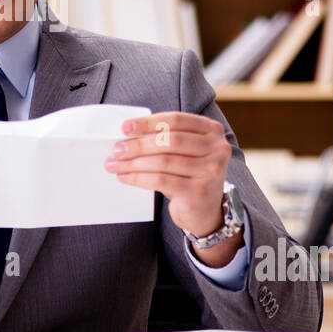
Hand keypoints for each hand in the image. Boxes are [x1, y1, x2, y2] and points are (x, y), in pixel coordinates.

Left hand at [104, 111, 231, 238]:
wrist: (205, 211)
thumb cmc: (189, 175)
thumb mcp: (185, 152)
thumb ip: (165, 139)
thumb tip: (127, 136)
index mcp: (212, 130)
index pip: (176, 120)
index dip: (148, 122)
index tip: (125, 127)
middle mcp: (217, 149)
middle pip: (170, 141)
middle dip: (138, 144)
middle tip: (117, 149)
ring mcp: (210, 171)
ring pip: (163, 162)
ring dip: (134, 163)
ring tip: (115, 165)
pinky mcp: (198, 192)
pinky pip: (161, 180)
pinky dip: (138, 178)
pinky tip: (125, 177)